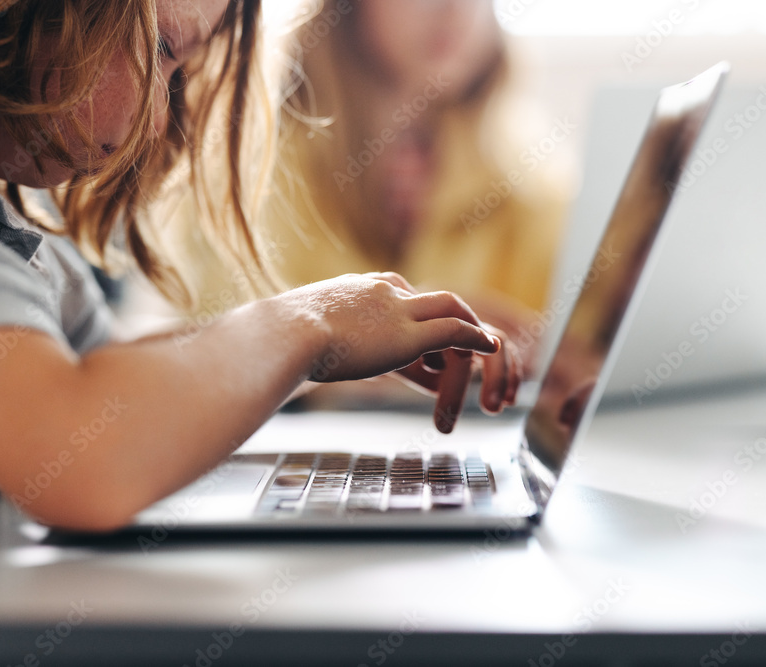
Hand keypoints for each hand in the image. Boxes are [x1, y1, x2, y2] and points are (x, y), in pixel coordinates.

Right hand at [276, 273, 519, 431]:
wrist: (282, 334)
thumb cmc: (275, 338)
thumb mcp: (291, 331)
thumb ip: (303, 337)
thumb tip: (286, 354)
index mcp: (355, 287)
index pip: (396, 295)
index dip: (411, 315)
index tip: (417, 337)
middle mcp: (382, 290)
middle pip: (426, 298)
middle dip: (445, 315)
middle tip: (461, 335)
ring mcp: (398, 310)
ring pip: (449, 307)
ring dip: (469, 324)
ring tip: (484, 342)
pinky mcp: (408, 335)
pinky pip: (454, 331)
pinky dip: (475, 338)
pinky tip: (490, 348)